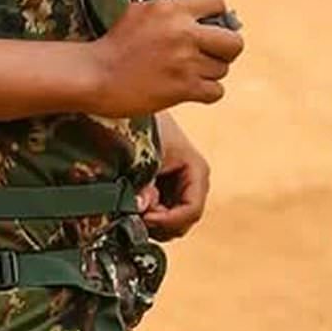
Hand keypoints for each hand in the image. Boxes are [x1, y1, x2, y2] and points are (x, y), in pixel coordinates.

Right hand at [88, 0, 243, 114]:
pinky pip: (216, 91)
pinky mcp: (183, 88)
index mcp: (172, 8)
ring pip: (223, 69)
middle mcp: (183, 32)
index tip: (211, 29)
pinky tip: (190, 89)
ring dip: (210, 73)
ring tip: (188, 73)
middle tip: (213, 55)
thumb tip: (205, 13)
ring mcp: (185, 61)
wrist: (94, 76)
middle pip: (233, 41)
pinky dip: (206, 93)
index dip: (218, 18)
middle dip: (226, 50)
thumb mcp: (140, 11)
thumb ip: (173, 11)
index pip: (217, 3)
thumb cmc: (114, 45)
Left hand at [141, 112, 209, 240]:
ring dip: (153, 221)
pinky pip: (162, 215)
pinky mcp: (168, 192)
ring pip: (173, 223)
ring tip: (134, 207)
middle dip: (160, 224)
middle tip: (136, 215)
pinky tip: (134, 204)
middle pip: (183, 222)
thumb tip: (140, 209)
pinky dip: (149, 216)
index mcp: (197, 171)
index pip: (192, 210)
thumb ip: (144, 185)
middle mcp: (195, 184)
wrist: (141, 107)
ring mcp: (182, 190)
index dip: (169, 220)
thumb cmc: (148, 127)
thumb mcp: (147, 155)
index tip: (145, 218)